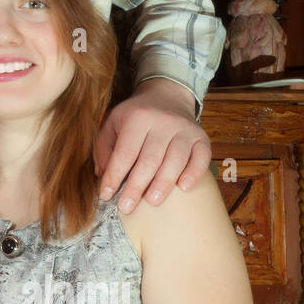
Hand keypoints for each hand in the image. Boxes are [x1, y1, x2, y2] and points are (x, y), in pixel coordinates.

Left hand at [94, 78, 209, 213]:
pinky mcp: (201, 137)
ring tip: (151, 202)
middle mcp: (163, 122)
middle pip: (150, 159)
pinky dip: (194, 173)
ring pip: (175, 160)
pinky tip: (184, 188)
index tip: (105, 196)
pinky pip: (201, 157)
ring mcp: (185, 130)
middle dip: (136, 186)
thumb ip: (103, 148)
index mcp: (137, 118)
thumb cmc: (134, 117)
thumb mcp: (112, 124)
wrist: (166, 96)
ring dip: (163, 184)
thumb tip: (101, 176)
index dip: (114, 176)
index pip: (125, 152)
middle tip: (126, 207)